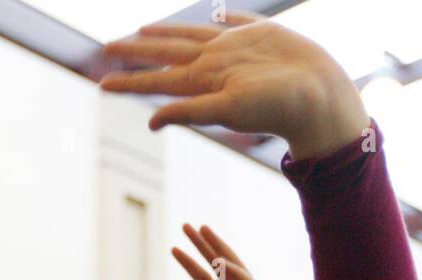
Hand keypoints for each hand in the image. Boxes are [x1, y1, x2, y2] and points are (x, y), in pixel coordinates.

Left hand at [101, 14, 368, 160]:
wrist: (319, 97)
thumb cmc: (276, 108)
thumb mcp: (227, 111)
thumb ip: (190, 112)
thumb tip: (150, 121)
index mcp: (204, 80)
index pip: (157, 79)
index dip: (129, 80)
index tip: (101, 83)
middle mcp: (215, 63)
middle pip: (166, 53)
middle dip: (137, 52)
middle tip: (108, 48)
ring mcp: (236, 49)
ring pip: (191, 37)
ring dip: (166, 35)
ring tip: (143, 31)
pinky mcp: (262, 35)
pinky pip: (233, 23)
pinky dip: (220, 20)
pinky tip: (214, 17)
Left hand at [171, 223, 321, 279]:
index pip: (206, 279)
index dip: (191, 264)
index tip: (175, 248)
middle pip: (217, 266)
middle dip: (202, 246)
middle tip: (186, 226)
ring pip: (233, 267)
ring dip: (217, 249)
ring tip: (203, 230)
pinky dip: (234, 272)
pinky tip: (220, 261)